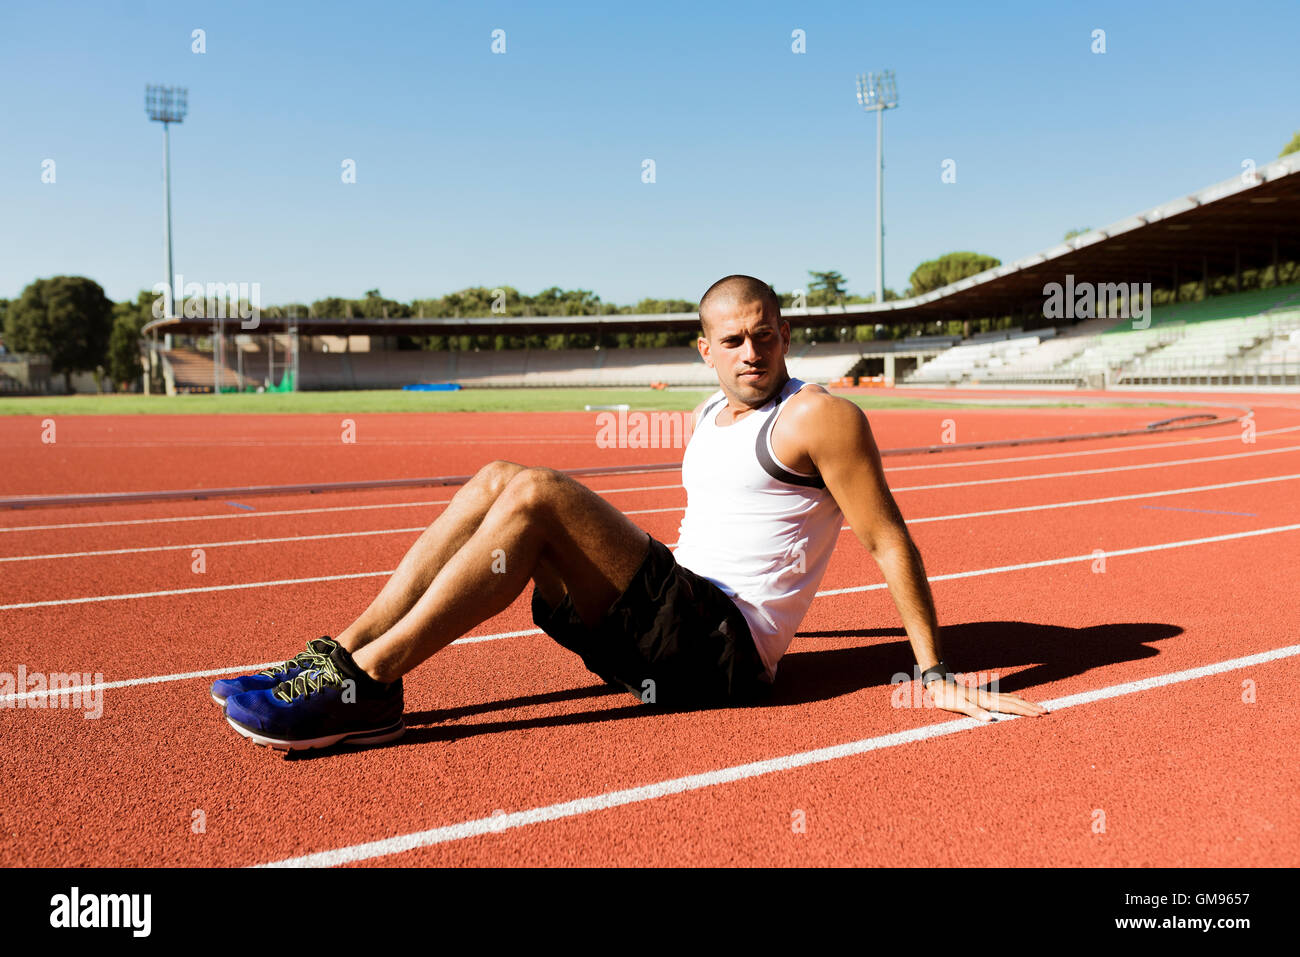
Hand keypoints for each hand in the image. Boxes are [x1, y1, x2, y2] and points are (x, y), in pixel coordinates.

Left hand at [925, 678, 1048, 721]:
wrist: (939, 683)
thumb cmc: (947, 697)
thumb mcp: (958, 705)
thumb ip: (973, 711)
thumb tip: (990, 719)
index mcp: (986, 701)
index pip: (1010, 707)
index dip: (1025, 711)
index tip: (1040, 714)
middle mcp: (989, 697)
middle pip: (1015, 702)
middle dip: (1031, 707)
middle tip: (1046, 711)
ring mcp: (987, 696)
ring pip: (1011, 699)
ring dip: (1025, 704)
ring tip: (1037, 707)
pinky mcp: (983, 696)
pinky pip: (1004, 698)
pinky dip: (1015, 700)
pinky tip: (1018, 700)